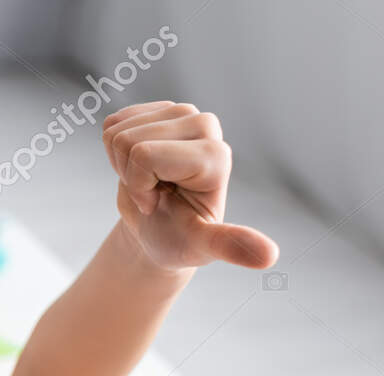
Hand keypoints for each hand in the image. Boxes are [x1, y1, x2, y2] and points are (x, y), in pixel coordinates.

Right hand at [102, 101, 278, 271]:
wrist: (160, 227)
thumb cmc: (178, 238)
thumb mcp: (201, 246)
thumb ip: (229, 245)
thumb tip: (270, 258)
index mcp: (215, 155)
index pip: (144, 156)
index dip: (140, 187)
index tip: (159, 204)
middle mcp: (205, 125)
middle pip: (128, 142)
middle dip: (130, 175)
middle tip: (152, 193)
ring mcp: (182, 112)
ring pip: (117, 132)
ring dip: (122, 165)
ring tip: (147, 181)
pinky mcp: (159, 109)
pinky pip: (113, 123)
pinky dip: (114, 151)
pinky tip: (139, 167)